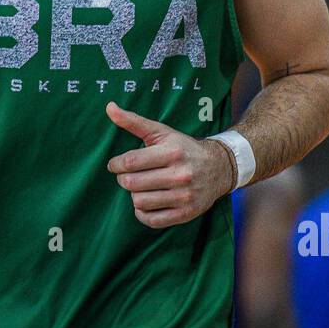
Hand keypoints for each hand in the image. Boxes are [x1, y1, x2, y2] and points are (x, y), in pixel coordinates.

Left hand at [105, 102, 234, 228]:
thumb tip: (109, 107)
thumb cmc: (184, 148)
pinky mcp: (186, 213)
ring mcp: (184, 196)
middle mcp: (180, 174)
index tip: (115, 164)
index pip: (130, 161)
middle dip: (124, 179)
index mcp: (172, 152)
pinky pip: (152, 220)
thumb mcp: (161, 132)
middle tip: (128, 176)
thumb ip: (133, 121)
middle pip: (132, 183)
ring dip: (134, 195)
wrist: (219, 168)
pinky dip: (142, 213)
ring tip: (140, 187)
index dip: (115, 164)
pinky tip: (145, 202)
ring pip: (140, 202)